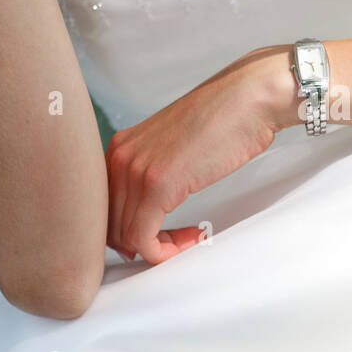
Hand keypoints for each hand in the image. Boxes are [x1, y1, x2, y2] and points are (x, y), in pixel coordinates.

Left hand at [105, 50, 289, 263]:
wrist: (247, 99)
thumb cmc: (220, 121)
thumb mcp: (170, 147)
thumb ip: (150, 175)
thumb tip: (140, 218)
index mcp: (119, 147)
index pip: (104, 208)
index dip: (129, 230)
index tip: (160, 233)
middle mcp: (119, 156)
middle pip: (111, 226)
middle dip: (143, 242)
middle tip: (178, 240)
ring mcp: (136, 170)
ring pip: (126, 237)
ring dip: (160, 247)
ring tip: (190, 235)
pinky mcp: (157, 185)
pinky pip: (144, 240)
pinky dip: (166, 251)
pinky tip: (195, 236)